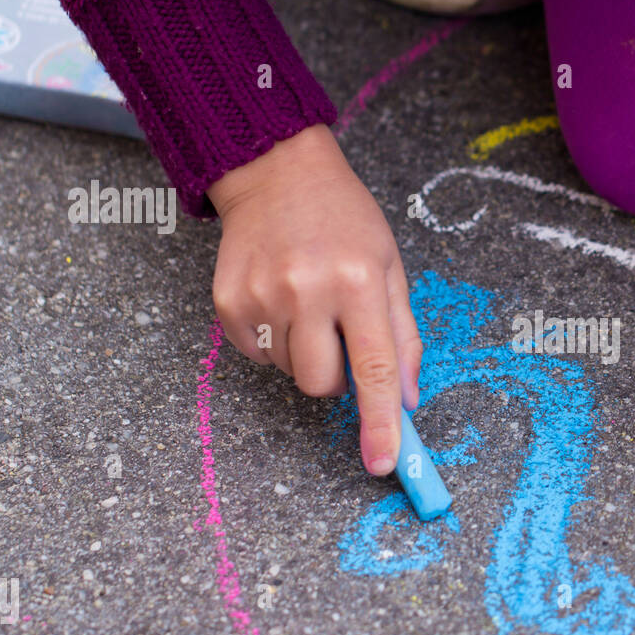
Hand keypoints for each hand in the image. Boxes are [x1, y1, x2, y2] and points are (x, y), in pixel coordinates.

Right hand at [208, 124, 420, 475]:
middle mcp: (307, 289)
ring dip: (306, 355)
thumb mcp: (390, 266)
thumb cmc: (344, 220)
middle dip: (338, 379)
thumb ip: (404, 336)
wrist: (276, 172)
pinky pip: (257, 357)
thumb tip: (407, 400)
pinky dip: (274, 343)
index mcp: (359, 279)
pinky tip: (280, 302)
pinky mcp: (228, 303)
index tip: (384, 463)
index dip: (380, 422)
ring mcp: (261, 297)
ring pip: (290, 373)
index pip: (375, 368)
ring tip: (308, 305)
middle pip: (323, 385)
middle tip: (341, 335)